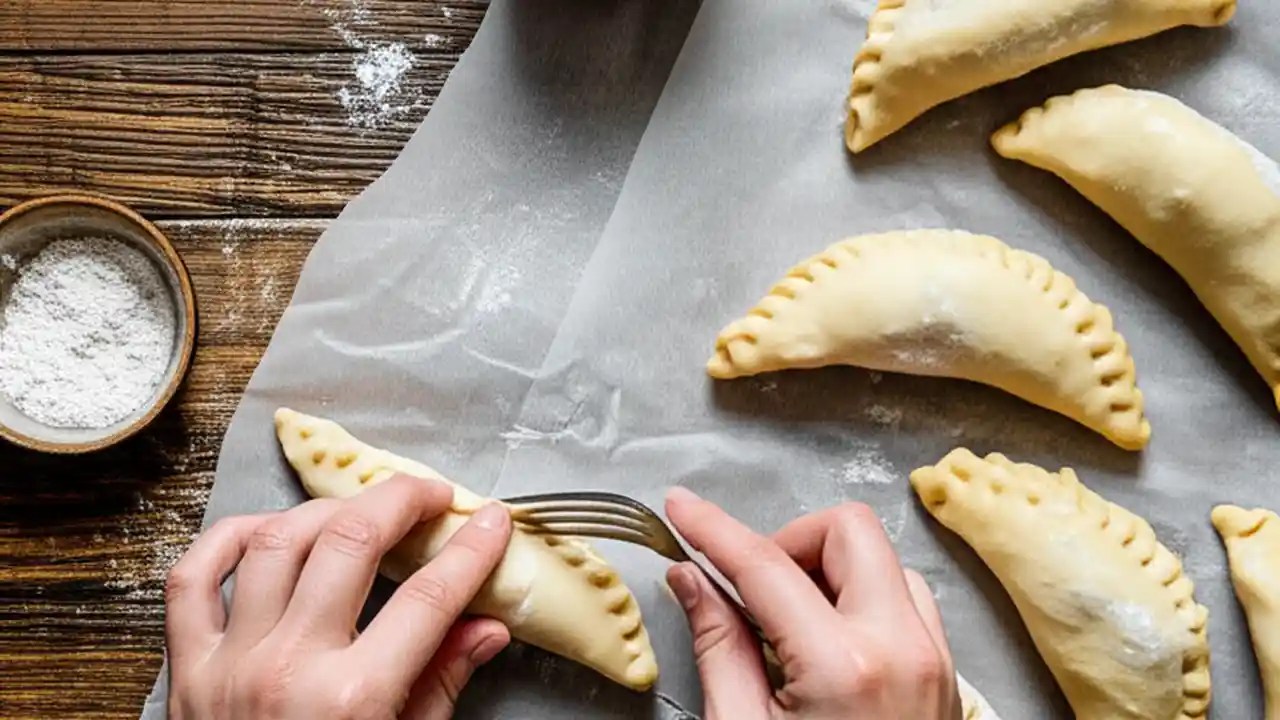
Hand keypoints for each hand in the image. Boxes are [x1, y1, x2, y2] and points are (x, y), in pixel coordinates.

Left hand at [165, 474, 512, 719]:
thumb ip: (440, 684)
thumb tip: (487, 627)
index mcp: (352, 699)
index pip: (429, 597)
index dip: (470, 550)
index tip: (492, 522)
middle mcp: (288, 668)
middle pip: (350, 542)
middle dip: (400, 501)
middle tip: (431, 495)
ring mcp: (229, 662)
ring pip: (274, 542)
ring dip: (324, 513)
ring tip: (359, 511)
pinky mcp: (187, 668)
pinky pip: (192, 578)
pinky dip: (229, 539)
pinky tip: (269, 530)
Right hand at [664, 488, 960, 719]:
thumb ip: (718, 645)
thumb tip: (692, 580)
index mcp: (844, 667)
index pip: (766, 564)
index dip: (713, 528)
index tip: (682, 508)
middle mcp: (903, 651)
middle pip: (846, 530)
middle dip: (788, 541)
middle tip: (748, 584)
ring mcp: (935, 662)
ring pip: (883, 560)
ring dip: (828, 570)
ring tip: (785, 621)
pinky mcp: (944, 677)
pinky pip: (906, 600)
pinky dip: (860, 598)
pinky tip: (823, 640)